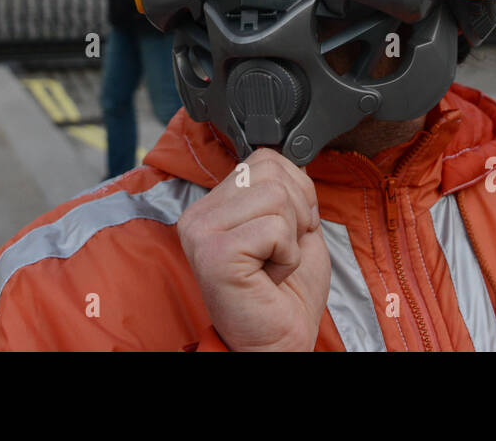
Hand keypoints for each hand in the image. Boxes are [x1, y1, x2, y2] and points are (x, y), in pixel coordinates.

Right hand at [177, 148, 330, 350]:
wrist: (279, 341)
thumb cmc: (286, 292)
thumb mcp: (291, 225)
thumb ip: (285, 188)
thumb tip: (293, 155)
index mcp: (212, 204)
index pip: (265, 158)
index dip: (296, 192)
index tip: (286, 232)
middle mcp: (198, 214)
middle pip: (271, 171)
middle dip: (297, 212)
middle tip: (280, 251)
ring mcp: (201, 232)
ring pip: (277, 196)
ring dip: (292, 237)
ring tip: (272, 264)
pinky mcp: (215, 253)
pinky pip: (276, 229)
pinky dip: (288, 256)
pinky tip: (268, 277)